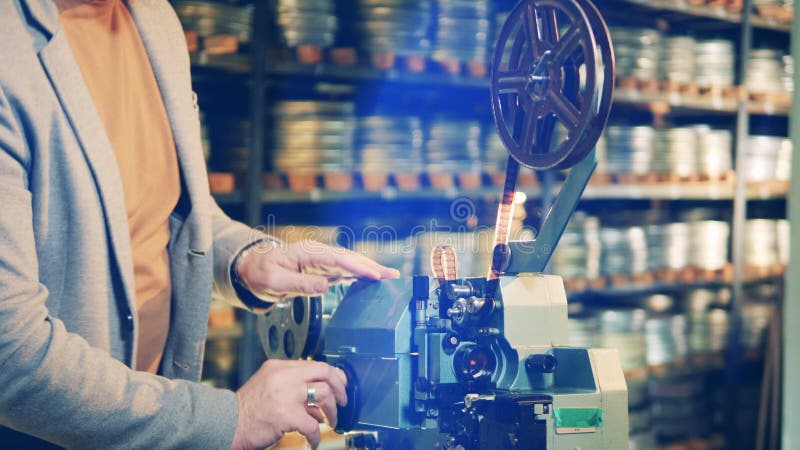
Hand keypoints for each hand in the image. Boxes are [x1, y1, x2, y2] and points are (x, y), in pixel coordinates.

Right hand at [231, 359, 347, 449]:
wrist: (225, 425)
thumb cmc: (246, 411)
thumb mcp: (269, 390)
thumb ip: (293, 391)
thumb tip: (319, 406)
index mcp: (278, 367)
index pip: (314, 364)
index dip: (332, 375)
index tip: (339, 385)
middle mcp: (283, 376)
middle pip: (324, 371)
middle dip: (339, 387)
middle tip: (343, 401)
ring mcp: (285, 394)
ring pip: (324, 394)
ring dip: (332, 411)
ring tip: (331, 422)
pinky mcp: (285, 414)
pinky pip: (312, 425)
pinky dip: (316, 436)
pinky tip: (312, 442)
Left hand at [238, 240, 399, 297]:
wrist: (251, 269)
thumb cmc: (260, 273)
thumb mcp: (274, 280)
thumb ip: (300, 284)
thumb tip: (325, 287)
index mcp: (307, 252)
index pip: (337, 258)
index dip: (357, 267)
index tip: (374, 275)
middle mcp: (317, 253)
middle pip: (349, 258)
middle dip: (372, 266)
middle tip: (392, 276)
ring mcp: (320, 259)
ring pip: (349, 263)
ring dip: (369, 269)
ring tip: (389, 277)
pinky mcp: (321, 268)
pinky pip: (343, 270)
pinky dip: (359, 273)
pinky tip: (371, 279)